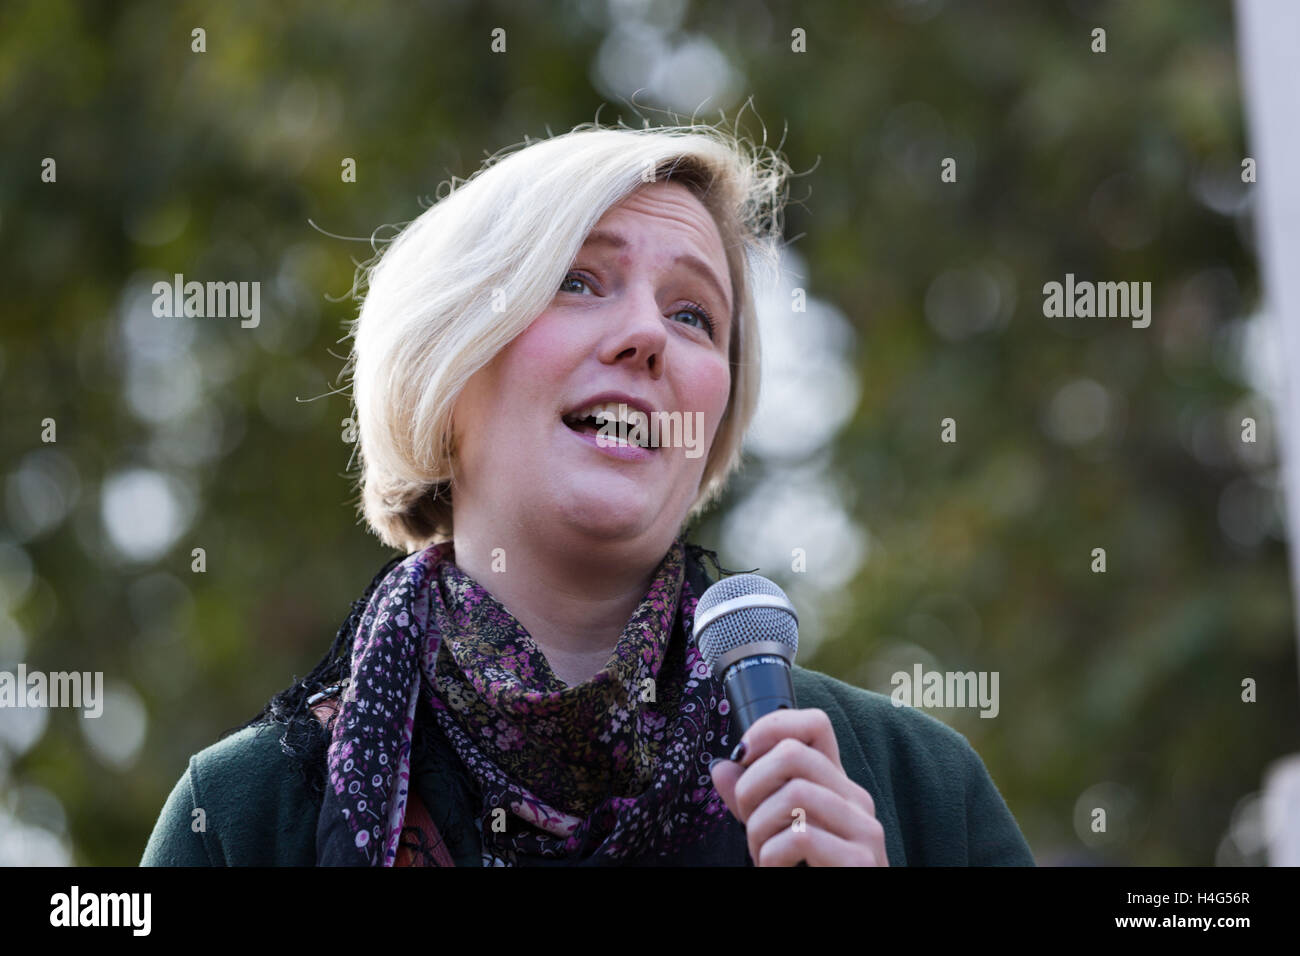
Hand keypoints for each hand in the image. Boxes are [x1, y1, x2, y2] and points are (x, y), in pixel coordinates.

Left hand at [710, 707, 888, 866]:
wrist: (849, 925)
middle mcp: (855, 800)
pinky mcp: (860, 861)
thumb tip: (721, 767)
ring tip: (762, 856)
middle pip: (793, 752)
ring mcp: (863, 829)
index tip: (742, 756)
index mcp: (836, 786)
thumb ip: (752, 801)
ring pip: (795, 792)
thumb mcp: (775, 833)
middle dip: (751, 787)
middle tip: (747, 823)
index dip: (770, 726)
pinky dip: (772, 857)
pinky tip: (776, 871)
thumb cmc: (810, 876)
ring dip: (759, 828)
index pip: (814, 724)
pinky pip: (801, 837)